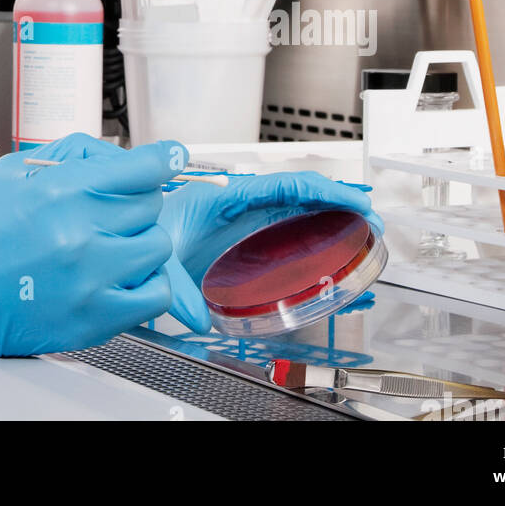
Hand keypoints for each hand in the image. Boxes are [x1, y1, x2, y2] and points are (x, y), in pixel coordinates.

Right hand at [0, 135, 186, 359]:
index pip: (142, 167)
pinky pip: (152, 296)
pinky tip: (118, 278)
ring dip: (140, 242)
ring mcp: (88, 277)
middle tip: (110, 210)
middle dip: (136, 201)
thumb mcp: (12, 170)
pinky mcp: (91, 319)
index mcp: (59, 189)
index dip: (163, 159)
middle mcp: (78, 230)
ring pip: (157, 247)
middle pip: (151, 205)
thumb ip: (72, 158)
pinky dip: (145, 284)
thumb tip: (118, 157)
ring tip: (109, 245)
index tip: (170, 157)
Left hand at [159, 172, 380, 333]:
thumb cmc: (146, 227)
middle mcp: (243, 207)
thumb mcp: (161, 253)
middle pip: (302, 200)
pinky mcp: (245, 245)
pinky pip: (287, 242)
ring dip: (333, 228)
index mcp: (228, 197)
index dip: (326, 192)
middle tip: (373, 226)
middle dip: (341, 207)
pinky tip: (333, 270)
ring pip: (299, 219)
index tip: (356, 202)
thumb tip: (197, 319)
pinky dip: (314, 251)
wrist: (131, 234)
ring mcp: (246, 225)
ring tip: (364, 245)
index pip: (287, 186)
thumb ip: (177, 286)